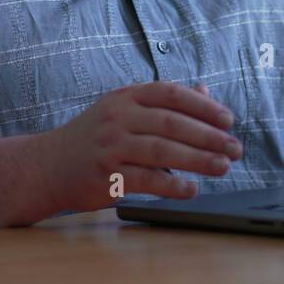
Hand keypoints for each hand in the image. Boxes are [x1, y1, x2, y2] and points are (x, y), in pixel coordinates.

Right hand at [39, 81, 241, 211]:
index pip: (170, 94)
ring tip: (223, 167)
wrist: (47, 166)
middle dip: (209, 136)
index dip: (203, 106)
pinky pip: (147, 179)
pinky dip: (173, 185)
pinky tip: (192, 189)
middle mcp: (117, 117)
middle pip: (172, 123)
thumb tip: (206, 94)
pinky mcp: (106, 175)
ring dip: (199, 160)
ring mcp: (110, 146)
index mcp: (125, 97)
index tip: (228, 120)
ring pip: (163, 151)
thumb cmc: (93, 139)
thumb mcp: (123, 112)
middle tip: (235, 148)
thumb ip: (163, 104)